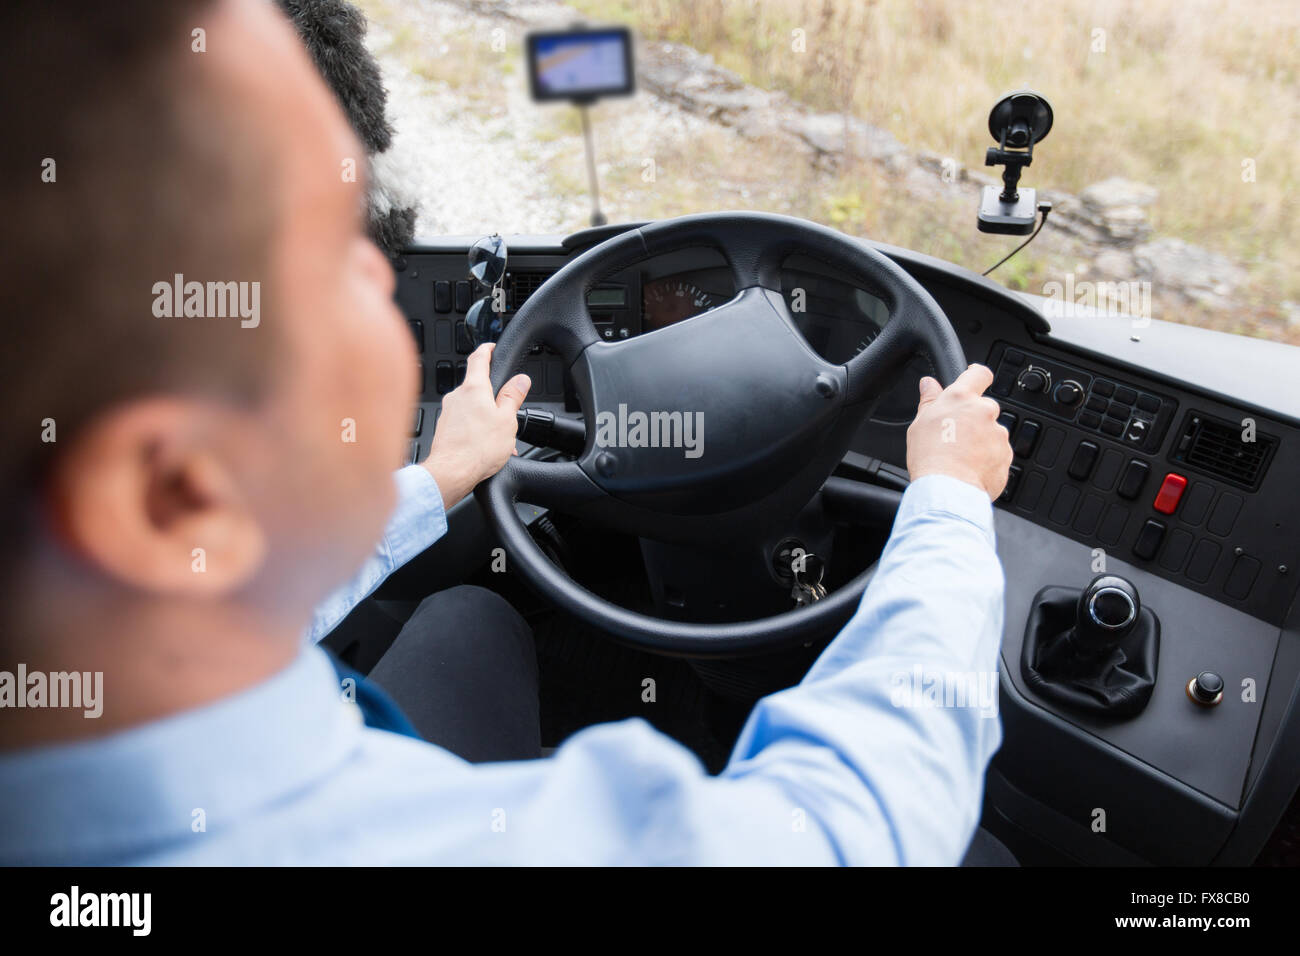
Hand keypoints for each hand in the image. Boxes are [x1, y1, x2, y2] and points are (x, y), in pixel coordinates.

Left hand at [422, 343, 530, 507]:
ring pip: (470, 407)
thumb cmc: (477, 449)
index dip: (487, 349)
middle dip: (491, 394)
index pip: (479, 358)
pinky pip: (463, 423)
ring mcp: (447, 413)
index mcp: (473, 388)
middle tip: (506, 407)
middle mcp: (456, 396)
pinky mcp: (443, 429)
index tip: (491, 347)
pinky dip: (475, 430)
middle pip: (476, 386)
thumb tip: (521, 379)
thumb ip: (513, 397)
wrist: (451, 473)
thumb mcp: (506, 420)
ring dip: (485, 417)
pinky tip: (485, 447)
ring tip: (498, 437)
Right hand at [905, 364, 1012, 500]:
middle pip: (984, 408)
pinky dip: (987, 458)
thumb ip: (929, 400)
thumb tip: (929, 383)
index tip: (973, 380)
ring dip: (981, 440)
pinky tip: (969, 468)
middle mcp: (985, 411)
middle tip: (955, 435)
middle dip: (974, 419)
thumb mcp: (921, 422)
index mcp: (962, 398)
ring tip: (961, 456)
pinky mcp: (1006, 454)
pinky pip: (997, 452)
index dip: (976, 376)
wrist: (947, 488)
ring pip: (991, 432)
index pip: (979, 373)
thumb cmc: (931, 456)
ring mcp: (998, 433)